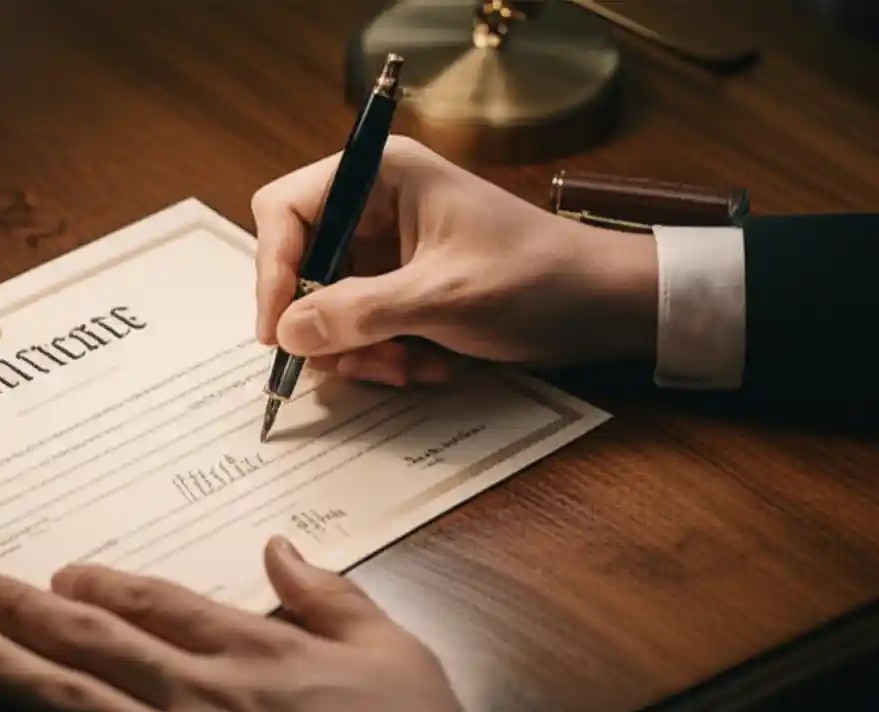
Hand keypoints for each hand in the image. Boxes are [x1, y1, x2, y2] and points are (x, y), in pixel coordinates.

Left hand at [0, 536, 462, 711]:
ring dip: (14, 670)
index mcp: (258, 653)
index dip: (105, 586)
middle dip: (29, 615)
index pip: (161, 607)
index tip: (63, 575)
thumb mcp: (396, 652)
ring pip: (78, 704)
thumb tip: (279, 546)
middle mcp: (205, 696)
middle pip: (99, 644)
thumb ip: (332, 596)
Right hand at [252, 136, 658, 386]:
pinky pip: (362, 327)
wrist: (605, 307)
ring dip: (359, 349)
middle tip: (356, 362)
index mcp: (383, 177)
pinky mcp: (402, 289)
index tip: (278, 330)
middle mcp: (377, 208)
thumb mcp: (443, 298)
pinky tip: (428, 366)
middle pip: (302, 265)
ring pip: (328, 307)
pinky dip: (384, 356)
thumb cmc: (538, 280)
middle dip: (326, 323)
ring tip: (409, 367)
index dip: (273, 269)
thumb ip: (359, 312)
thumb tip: (287, 330)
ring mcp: (389, 251)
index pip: (287, 210)